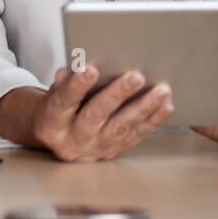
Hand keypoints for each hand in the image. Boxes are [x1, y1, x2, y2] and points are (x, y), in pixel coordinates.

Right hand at [32, 66, 173, 161]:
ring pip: (121, 128)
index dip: (76, 87)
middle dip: (117, 95)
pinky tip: (166, 105)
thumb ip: (63, 83)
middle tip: (136, 76)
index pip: (63, 103)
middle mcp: (73, 141)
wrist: (60, 139)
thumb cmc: (59, 110)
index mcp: (52, 125)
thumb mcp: (54, 95)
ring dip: (144, 107)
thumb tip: (72, 67)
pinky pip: (136, 135)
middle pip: (95, 116)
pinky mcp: (114, 151)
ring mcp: (95, 148)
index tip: (91, 69)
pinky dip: (153, 120)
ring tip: (161, 89)